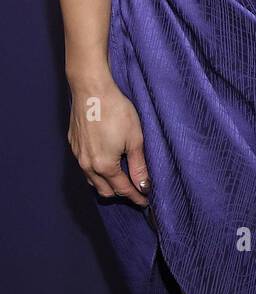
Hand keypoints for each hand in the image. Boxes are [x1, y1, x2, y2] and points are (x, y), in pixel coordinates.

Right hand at [67, 76, 150, 205]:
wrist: (92, 91)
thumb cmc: (116, 111)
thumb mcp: (135, 138)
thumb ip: (139, 165)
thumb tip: (144, 186)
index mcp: (105, 166)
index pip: (123, 189)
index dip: (136, 197)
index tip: (145, 202)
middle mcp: (87, 166)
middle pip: (105, 190)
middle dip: (121, 193)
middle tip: (135, 190)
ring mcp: (77, 156)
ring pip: (92, 180)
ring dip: (107, 183)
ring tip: (121, 179)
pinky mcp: (73, 146)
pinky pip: (84, 167)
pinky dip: (96, 171)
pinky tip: (105, 162)